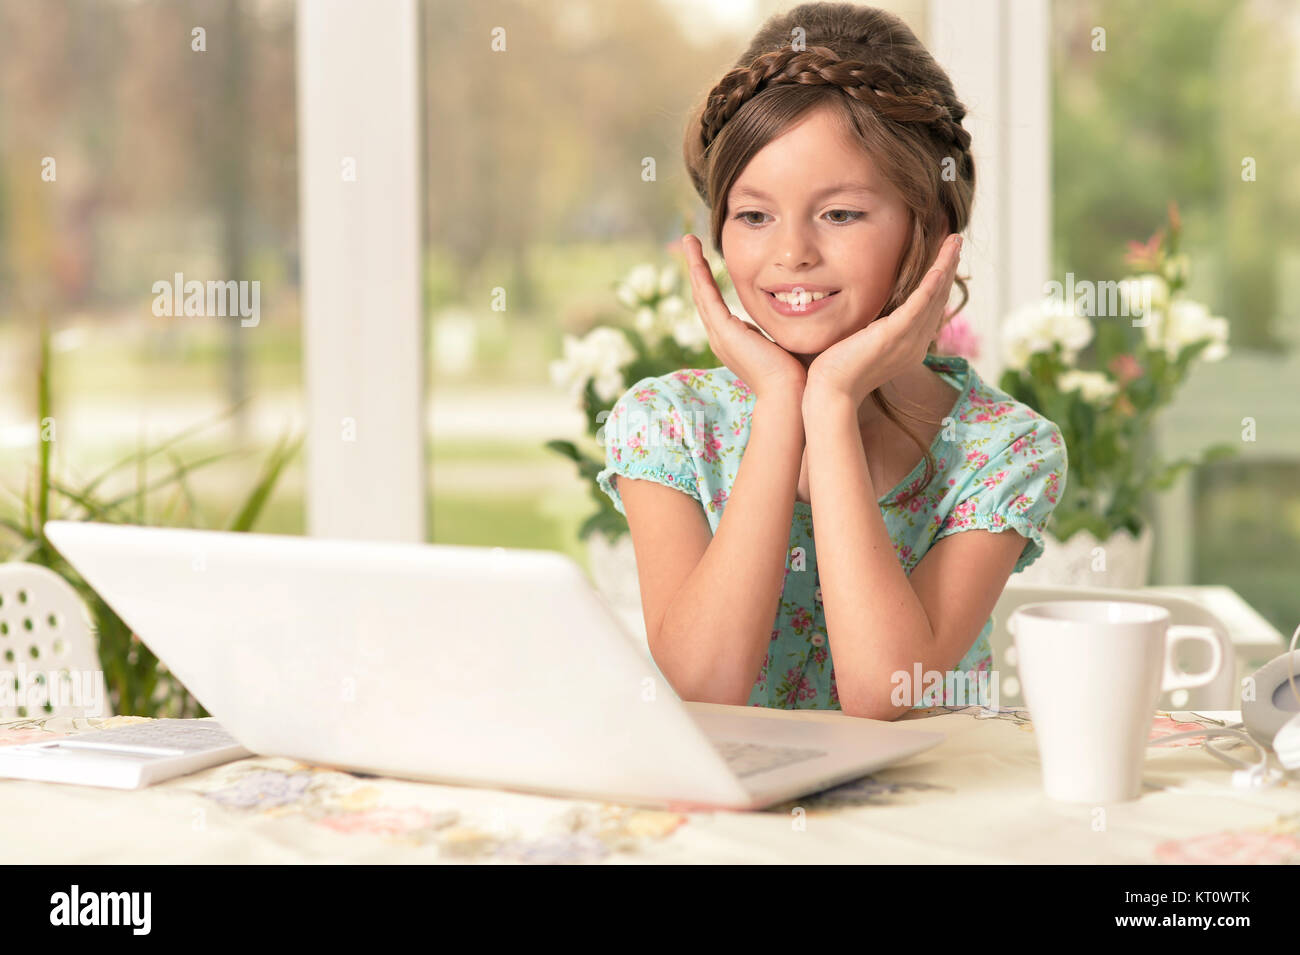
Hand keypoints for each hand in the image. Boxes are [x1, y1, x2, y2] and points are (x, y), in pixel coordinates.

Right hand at [681, 234, 806, 402]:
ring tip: (690, 241)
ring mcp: (720, 335)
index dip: (711, 281)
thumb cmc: (795, 376)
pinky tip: (698, 256)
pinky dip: (701, 275)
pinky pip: (708, 297)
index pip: (716, 305)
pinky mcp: (724, 332)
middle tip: (691, 244)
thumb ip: (783, 328)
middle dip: (697, 269)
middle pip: (703, 296)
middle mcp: (721, 338)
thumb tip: (799, 312)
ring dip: (695, 265)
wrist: (789, 397)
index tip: (710, 261)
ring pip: (701, 293)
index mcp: (734, 340)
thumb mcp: (784, 343)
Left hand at [804, 233, 962, 411]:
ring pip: (935, 296)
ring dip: (947, 266)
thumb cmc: (837, 371)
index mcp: (909, 345)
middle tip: (956, 240)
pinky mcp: (896, 335)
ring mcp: (909, 340)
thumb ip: (872, 328)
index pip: (929, 307)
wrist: (831, 392)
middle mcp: (916, 343)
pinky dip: (932, 284)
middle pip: (939, 298)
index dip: (939, 280)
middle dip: (949, 267)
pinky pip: (919, 304)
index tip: (943, 257)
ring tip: (954, 240)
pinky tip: (940, 265)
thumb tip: (867, 315)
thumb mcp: (861, 343)